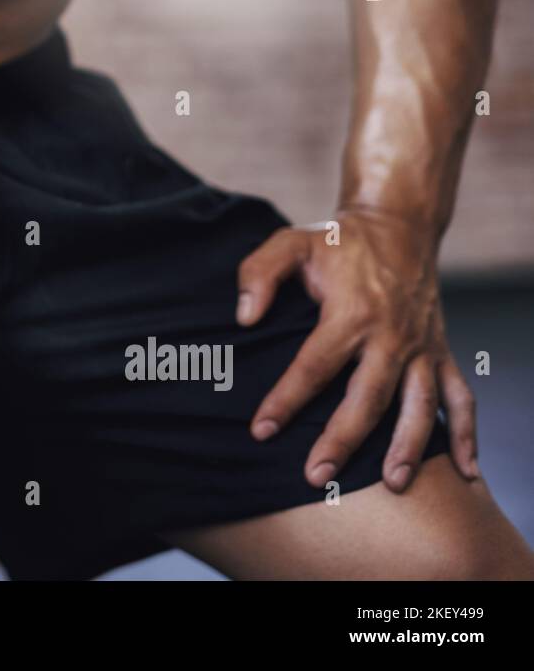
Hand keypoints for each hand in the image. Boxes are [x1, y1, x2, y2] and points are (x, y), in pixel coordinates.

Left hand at [236, 208, 477, 492]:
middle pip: (366, 397)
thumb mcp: (290, 241)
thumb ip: (260, 273)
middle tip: (317, 475)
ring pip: (418, 404)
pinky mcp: (440, 352)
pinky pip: (459, 397)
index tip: (260, 429)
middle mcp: (391, 335)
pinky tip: (466, 470)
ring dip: (407, 446)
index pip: (313, 366)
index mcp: (351, 312)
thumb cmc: (337, 241)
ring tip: (392, 484)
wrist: (398, 226)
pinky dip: (466, 433)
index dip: (285, 400)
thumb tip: (244, 317)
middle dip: (342, 439)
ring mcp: (421, 347)